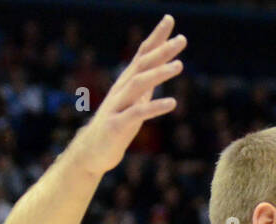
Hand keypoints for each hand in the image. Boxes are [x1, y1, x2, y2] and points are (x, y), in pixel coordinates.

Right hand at [73, 16, 184, 176]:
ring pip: (139, 85)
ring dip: (159, 74)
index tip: (170, 19)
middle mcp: (122, 89)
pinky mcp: (118, 125)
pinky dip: (155, 108)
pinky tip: (172, 104)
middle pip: (143, 64)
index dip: (156, 37)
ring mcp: (119, 106)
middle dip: (162, 50)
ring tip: (180, 65)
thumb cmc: (116, 126)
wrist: (93, 151)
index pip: (143, 54)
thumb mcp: (135, 103)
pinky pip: (138, 113)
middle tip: (182, 39)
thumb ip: (146, 87)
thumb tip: (160, 71)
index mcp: (127, 82)